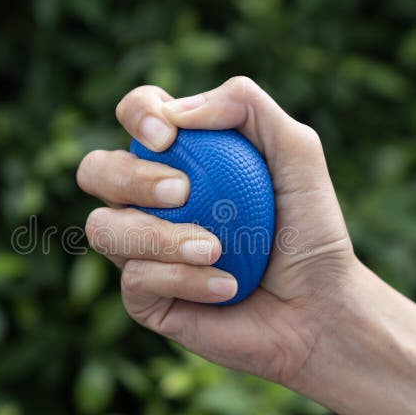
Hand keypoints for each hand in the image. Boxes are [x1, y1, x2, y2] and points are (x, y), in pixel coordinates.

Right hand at [77, 76, 353, 387]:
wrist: (319, 308)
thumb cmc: (309, 230)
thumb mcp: (296, 153)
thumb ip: (246, 106)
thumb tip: (177, 112)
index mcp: (179, 158)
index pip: (137, 116)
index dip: (139, 115)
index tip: (169, 138)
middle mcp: (150, 201)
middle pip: (96, 170)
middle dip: (129, 177)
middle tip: (183, 193)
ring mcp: (142, 251)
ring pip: (103, 228)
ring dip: (157, 236)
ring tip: (214, 249)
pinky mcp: (145, 298)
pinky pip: (135, 280)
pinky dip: (183, 279)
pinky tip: (227, 286)